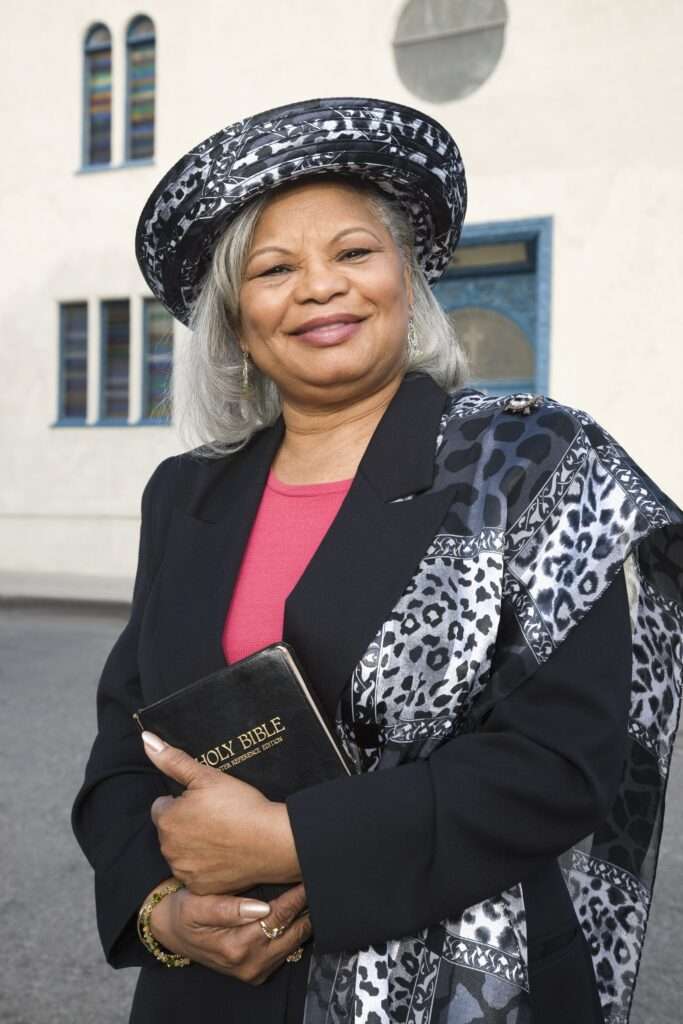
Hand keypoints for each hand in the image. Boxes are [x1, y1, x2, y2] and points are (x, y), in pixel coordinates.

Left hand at [142, 732, 301, 893]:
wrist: (272, 841)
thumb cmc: (239, 805)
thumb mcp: (206, 776)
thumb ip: (173, 760)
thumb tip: (146, 740)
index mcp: (166, 819)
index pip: (162, 806)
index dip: (183, 802)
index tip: (205, 801)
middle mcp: (168, 849)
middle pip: (170, 831)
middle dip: (186, 823)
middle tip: (216, 816)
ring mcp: (183, 871)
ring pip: (182, 852)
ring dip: (194, 845)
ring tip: (222, 834)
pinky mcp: (199, 888)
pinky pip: (196, 873)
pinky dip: (206, 866)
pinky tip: (225, 854)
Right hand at [149, 880, 311, 983]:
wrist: (172, 933)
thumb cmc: (183, 913)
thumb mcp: (196, 905)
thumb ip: (228, 908)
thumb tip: (261, 907)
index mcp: (235, 947)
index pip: (278, 917)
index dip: (296, 896)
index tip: (308, 877)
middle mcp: (249, 964)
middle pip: (293, 932)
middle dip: (307, 907)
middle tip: (317, 881)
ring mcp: (255, 971)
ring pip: (295, 943)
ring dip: (304, 919)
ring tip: (311, 894)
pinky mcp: (257, 972)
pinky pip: (287, 951)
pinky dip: (295, 931)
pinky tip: (298, 912)